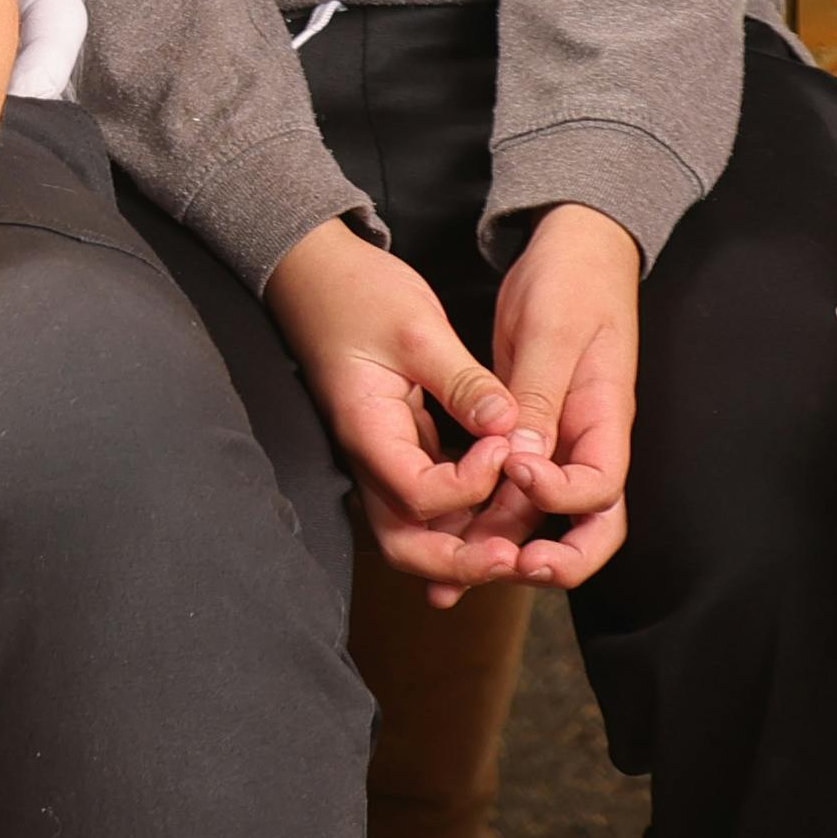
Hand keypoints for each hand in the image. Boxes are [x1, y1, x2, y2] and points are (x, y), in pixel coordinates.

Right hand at [262, 215, 536, 579]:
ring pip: (418, 532)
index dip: (469, 485)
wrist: (317, 276)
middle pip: (406, 544)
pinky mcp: (401, 449)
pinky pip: (430, 503)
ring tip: (519, 544)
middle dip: (460, 562)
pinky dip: (466, 518)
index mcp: (367, 431)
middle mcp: (370, 459)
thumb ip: (463, 382)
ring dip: (466, 548)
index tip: (504, 447)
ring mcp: (384, 458)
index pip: (417, 494)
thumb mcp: (418, 328)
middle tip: (514, 558)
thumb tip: (509, 426)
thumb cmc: (359, 295)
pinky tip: (505, 511)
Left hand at [473, 204, 643, 588]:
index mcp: (606, 416)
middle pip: (589, 524)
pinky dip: (486, 513)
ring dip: (506, 546)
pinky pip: (515, 486)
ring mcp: (561, 438)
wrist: (574, 246)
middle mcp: (587, 439)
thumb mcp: (550, 330)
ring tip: (456, 579)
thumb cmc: (571, 280)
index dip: (559, 496)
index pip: (600, 488)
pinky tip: (444, 536)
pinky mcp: (532, 431)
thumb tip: (522, 459)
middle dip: (553, 559)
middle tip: (505, 568)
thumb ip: (537, 395)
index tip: (512, 472)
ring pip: (544, 513)